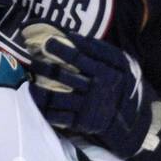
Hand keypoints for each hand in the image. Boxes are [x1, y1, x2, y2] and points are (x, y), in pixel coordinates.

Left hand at [23, 24, 160, 158]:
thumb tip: (74, 37)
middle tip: (33, 61)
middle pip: (64, 77)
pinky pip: (59, 118)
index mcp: (106, 72)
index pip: (80, 58)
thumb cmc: (123, 84)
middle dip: (45, 68)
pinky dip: (46, 111)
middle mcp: (95, 90)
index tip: (47, 42)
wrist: (132, 119)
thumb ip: (101, 50)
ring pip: (58, 98)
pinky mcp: (81, 123)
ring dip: (40, 91)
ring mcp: (87, 108)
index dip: (62, 49)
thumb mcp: (123, 64)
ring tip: (28, 84)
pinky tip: (36, 103)